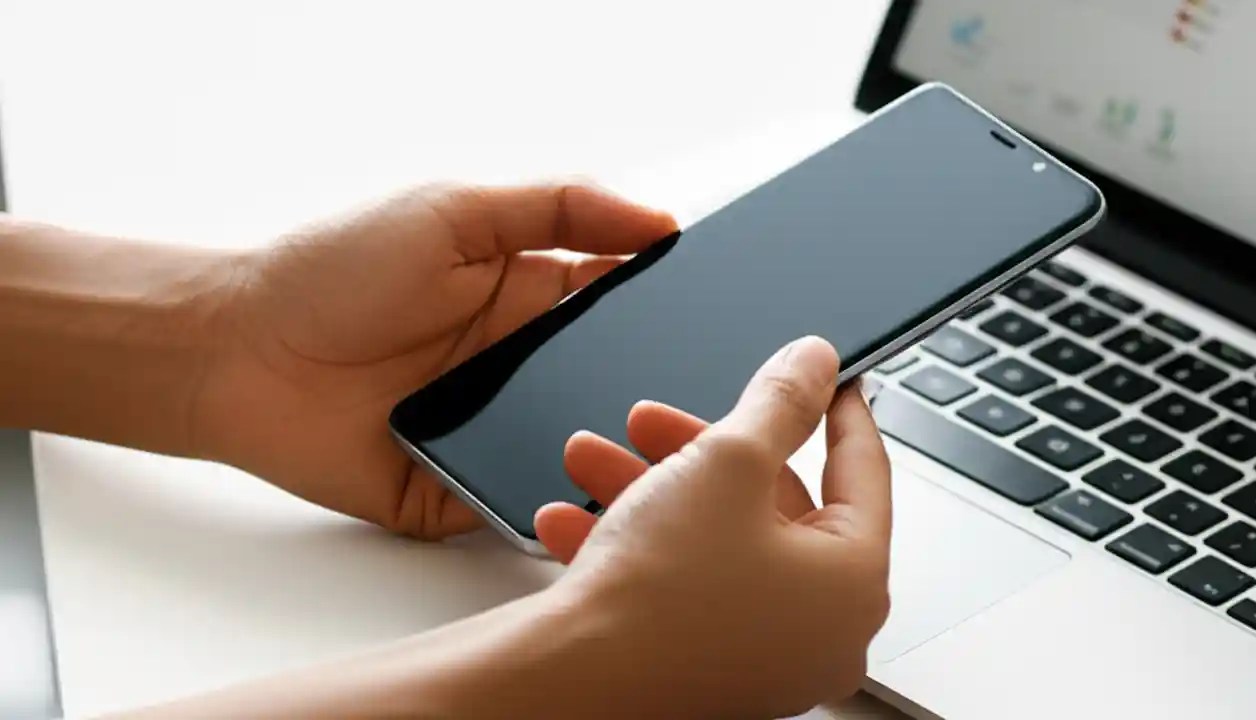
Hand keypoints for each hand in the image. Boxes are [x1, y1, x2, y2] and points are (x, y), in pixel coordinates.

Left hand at [198, 184, 675, 538]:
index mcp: (525, 297)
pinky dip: (552, 512)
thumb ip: (555, 207)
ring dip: (611, 458)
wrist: (238, 355)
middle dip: (649, 394)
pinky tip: (582, 508)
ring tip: (653, 463)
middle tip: (698, 401)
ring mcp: (491, 434)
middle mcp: (517, 367)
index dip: (663, 311)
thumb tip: (659, 219)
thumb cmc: (334, 271)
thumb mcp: (452, 213)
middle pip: (608, 385)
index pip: (618, 306)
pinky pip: (520, 509)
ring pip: (578, 455)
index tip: (714, 318)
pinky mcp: (458, 494)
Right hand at [533, 336, 892, 718]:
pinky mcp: (708, 668)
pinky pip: (683, 586)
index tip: (826, 378)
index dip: (836, 409)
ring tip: (594, 460)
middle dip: (696, 451)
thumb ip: (780, 401)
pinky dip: (637, 544)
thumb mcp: (726, 462)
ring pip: (713, 540)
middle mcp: (819, 630)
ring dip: (648, 490)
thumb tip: (815, 364)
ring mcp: (763, 656)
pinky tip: (576, 517)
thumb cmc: (660, 596)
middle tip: (657, 420)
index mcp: (853, 583)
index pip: (862, 471)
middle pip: (770, 505)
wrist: (572, 682)